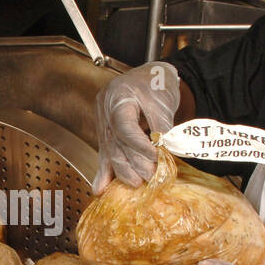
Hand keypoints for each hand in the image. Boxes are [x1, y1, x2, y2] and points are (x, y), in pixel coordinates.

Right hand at [92, 61, 180, 193]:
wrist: (152, 76)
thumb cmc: (158, 83)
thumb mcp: (163, 101)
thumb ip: (162, 126)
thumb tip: (164, 153)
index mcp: (118, 95)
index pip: (124, 126)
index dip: (139, 145)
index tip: (156, 157)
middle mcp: (105, 109)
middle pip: (115, 142)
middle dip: (133, 163)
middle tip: (151, 177)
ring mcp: (103, 121)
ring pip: (109, 151)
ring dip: (123, 171)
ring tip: (137, 184)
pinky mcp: (106, 132)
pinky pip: (105, 153)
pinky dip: (105, 172)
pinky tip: (99, 189)